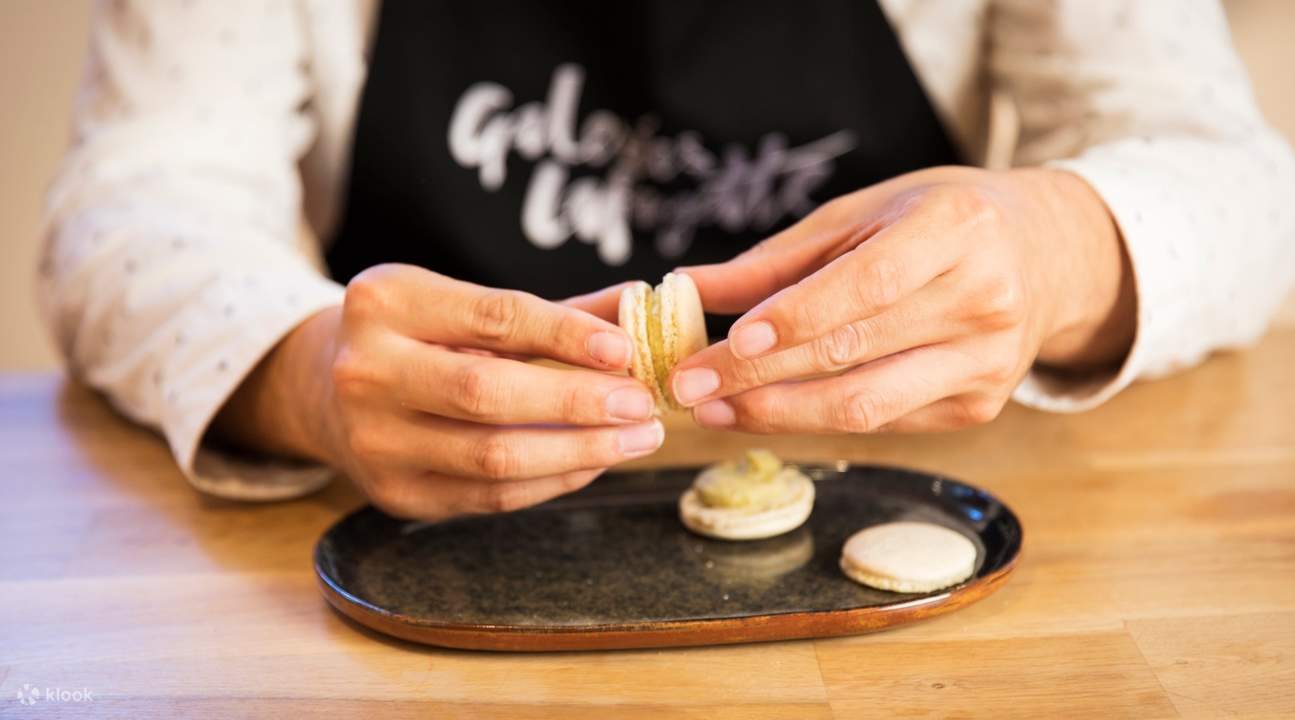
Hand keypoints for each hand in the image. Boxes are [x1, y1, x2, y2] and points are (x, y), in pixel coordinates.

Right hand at [214, 265, 663, 519]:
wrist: (324, 388)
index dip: (565, 335)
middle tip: (641, 404)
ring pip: (492, 458)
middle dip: (578, 402)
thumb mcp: (461, 302)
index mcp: (385, 303)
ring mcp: (374, 441)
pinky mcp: (393, 495)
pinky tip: (593, 462)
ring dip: (579, 452)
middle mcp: (367, 372)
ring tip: (635, 439)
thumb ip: (549, 312)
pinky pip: (489, 498)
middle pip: (487, 394)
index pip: (492, 317)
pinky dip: (551, 482)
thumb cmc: (416, 336)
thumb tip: (638, 309)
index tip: (625, 350)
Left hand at [668, 166, 1134, 432]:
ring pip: (867, 405)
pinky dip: (816, 419)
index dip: (795, 318)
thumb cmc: (938, 223)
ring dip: (779, 413)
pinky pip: (882, 421)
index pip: (867, 285)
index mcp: (957, 229)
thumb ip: (778, 259)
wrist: (1044, 255)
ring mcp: (988, 362)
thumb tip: (688, 288)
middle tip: (689, 385)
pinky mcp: (980, 406)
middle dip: (759, 376)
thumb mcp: (863, 214)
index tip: (729, 341)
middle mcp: (984, 299)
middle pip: (855, 352)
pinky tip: (765, 410)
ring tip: (714, 409)